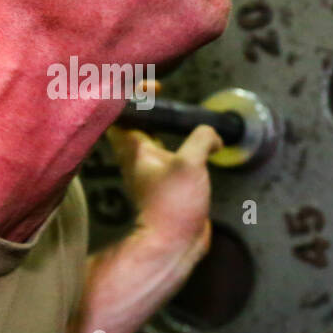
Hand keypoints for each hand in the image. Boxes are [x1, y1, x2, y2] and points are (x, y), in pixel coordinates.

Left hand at [105, 79, 221, 263]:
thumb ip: (201, 139)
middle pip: (133, 124)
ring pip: (151, 140)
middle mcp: (136, 158)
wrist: (174, 244)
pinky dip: (177, 146)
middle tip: (165, 98)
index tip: (153, 87)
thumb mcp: (190, 164)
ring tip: (182, 118)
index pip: (120, 112)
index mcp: (133, 148)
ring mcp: (149, 172)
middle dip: (148, 108)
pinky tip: (196, 146)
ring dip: (163, 127)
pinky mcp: (164, 184)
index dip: (132, 94)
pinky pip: (167, 157)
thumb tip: (212, 135)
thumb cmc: (172, 206)